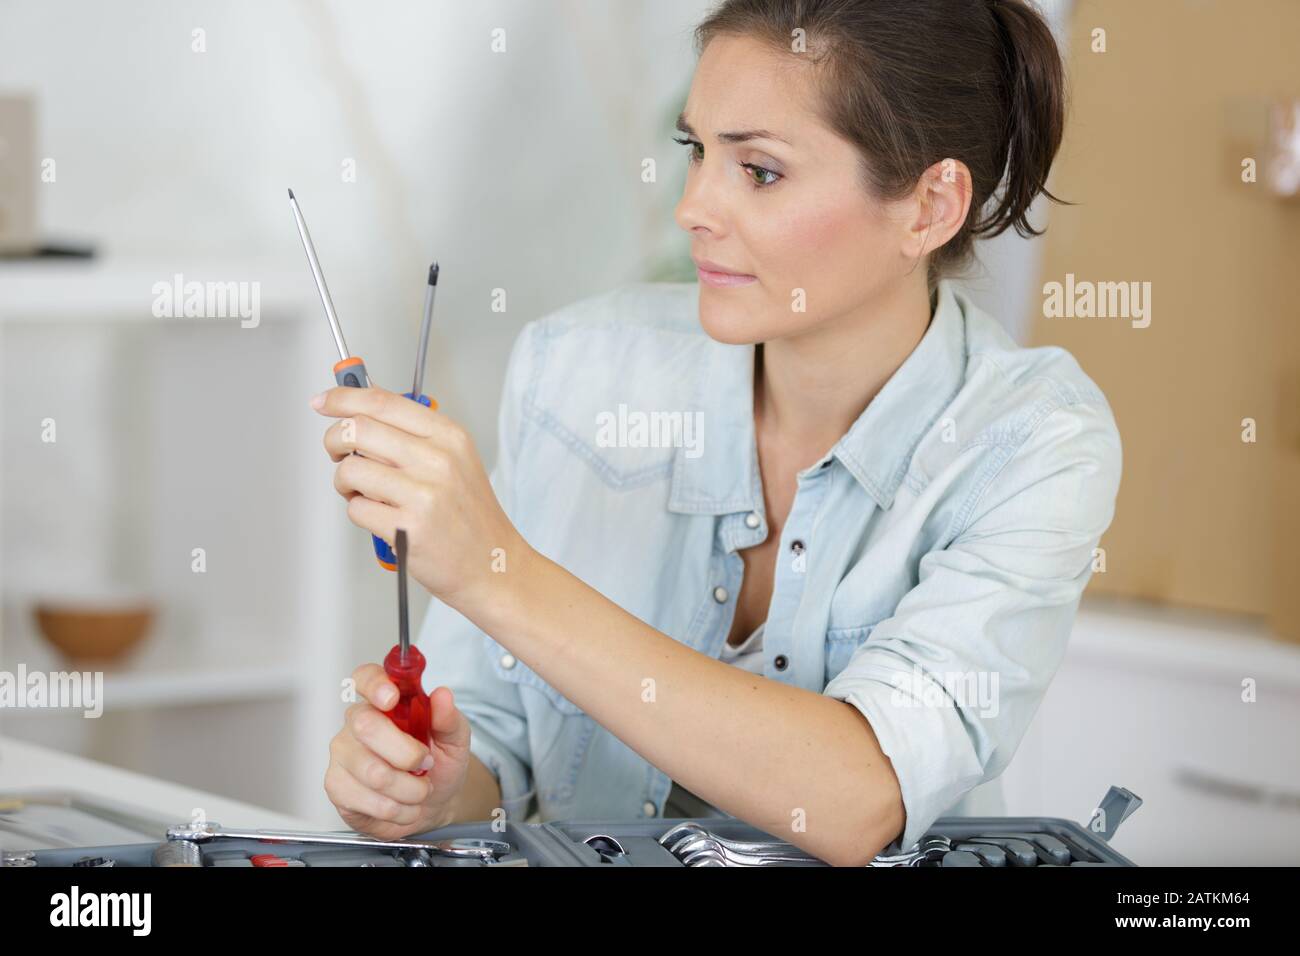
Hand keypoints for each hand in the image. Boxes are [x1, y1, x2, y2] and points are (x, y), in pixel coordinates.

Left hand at [313, 385, 527, 614]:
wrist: (493, 564)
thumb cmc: (469, 515)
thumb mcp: (456, 460)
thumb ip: (412, 432)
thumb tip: (364, 405)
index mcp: (449, 436)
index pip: (383, 402)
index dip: (344, 398)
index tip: (324, 402)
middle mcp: (438, 460)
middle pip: (358, 429)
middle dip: (334, 441)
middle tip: (338, 453)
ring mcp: (424, 494)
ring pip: (350, 470)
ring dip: (345, 482)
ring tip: (364, 492)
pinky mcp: (408, 528)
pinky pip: (356, 508)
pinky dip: (359, 511)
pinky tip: (380, 516)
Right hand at [324, 663, 471, 840]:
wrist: (433, 805)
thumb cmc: (439, 765)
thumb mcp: (455, 740)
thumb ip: (449, 718)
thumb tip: (442, 695)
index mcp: (385, 701)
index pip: (366, 678)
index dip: (374, 684)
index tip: (391, 698)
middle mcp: (357, 722)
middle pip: (367, 726)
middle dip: (408, 753)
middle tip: (426, 763)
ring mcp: (343, 754)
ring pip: (373, 771)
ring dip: (409, 789)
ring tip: (418, 789)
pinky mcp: (336, 786)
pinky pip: (366, 799)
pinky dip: (396, 808)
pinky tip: (401, 805)